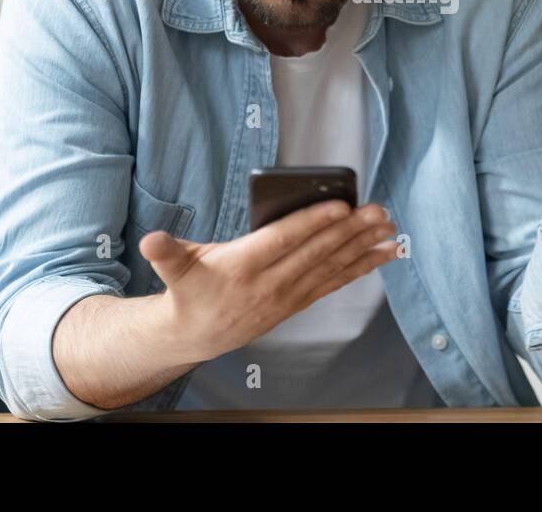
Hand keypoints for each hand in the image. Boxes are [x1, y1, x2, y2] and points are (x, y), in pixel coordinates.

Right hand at [138, 200, 397, 364]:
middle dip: (351, 231)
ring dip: (363, 248)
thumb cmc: (189, 289)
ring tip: (390, 230)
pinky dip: (361, 267)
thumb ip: (167, 253)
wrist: (195, 335)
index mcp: (243, 266)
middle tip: (379, 212)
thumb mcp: (175, 267)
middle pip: (316, 252)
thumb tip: (151, 241)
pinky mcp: (298, 302)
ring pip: (331, 267)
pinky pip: (334, 282)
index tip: (341, 205)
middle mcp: (270, 283)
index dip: (313, 223)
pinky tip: (383, 254)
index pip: (284, 240)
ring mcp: (287, 296)